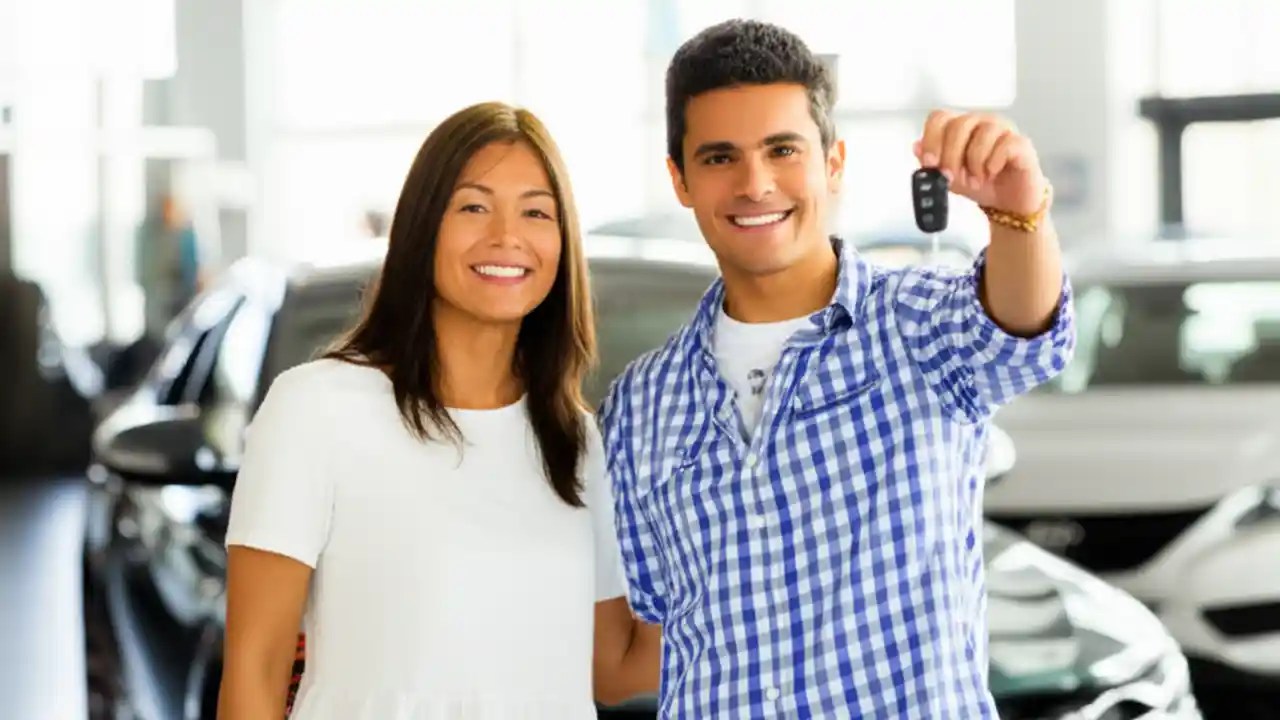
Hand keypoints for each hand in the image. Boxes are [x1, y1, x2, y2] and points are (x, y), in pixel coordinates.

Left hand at [913, 110, 1047, 215]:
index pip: (940, 117)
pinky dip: (994, 163)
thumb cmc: (982, 184)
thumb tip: (916, 147)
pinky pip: (1005, 145)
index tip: (930, 163)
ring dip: (974, 163)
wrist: (1009, 202)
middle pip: (959, 125)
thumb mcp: (950, 178)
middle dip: (951, 156)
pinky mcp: (1021, 143)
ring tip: (976, 180)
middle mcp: (981, 123)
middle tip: (952, 177)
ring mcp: (1002, 129)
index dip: (931, 139)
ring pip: (983, 133)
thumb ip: (933, 163)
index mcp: (961, 128)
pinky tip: (992, 173)